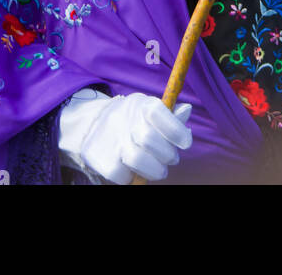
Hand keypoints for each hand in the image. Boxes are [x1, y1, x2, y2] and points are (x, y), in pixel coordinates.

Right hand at [78, 93, 192, 184]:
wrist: (94, 125)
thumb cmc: (133, 120)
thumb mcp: (149, 111)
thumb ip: (170, 115)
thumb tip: (187, 110)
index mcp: (139, 104)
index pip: (156, 112)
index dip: (174, 129)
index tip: (186, 143)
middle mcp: (122, 118)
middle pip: (149, 139)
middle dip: (167, 154)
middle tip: (171, 158)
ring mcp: (110, 139)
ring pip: (138, 160)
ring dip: (154, 170)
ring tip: (157, 169)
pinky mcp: (100, 159)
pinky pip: (124, 176)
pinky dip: (133, 177)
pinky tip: (134, 169)